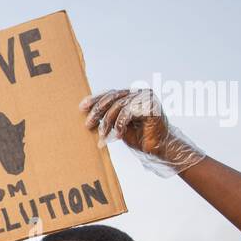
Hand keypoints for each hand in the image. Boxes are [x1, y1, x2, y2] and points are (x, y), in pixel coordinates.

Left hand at [81, 88, 204, 174]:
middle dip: (98, 111)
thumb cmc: (140, 137)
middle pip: (112, 97)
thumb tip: (89, 112)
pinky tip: (117, 136)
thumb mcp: (119, 125)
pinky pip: (128, 112)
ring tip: (103, 136)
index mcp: (132, 95)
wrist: (159, 148)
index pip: (111, 94)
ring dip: (107, 122)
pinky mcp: (150, 106)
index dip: (95, 99)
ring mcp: (146, 98)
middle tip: (88, 124)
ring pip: (118, 105)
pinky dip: (120, 125)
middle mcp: (140, 93)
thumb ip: (109, 116)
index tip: (82, 108)